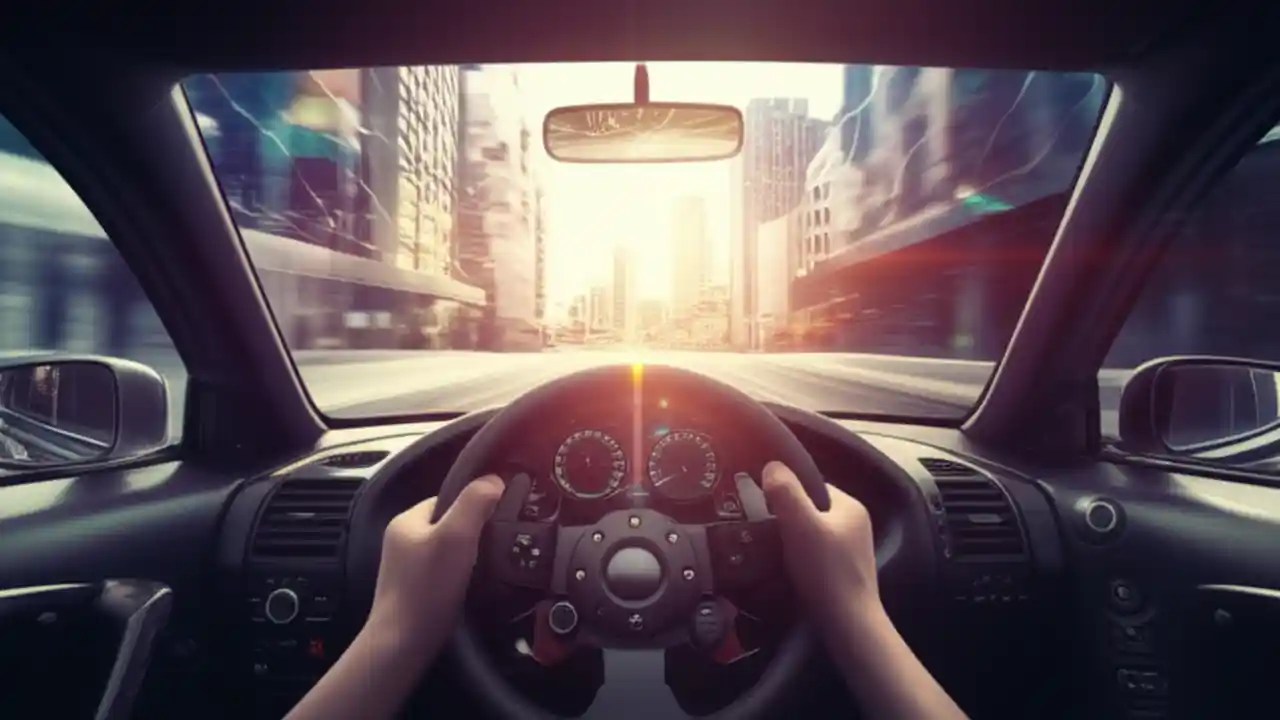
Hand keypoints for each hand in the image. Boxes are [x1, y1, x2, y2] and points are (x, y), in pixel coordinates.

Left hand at [368, 475, 504, 655]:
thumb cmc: (427, 588)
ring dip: (467, 556)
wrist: (402, 645)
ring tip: (486, 567)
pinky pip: (443, 571)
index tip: (495, 520)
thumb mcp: (456, 537)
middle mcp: (402, 540)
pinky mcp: (413, 590)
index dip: (473, 505)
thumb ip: (475, 503)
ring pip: (447, 549)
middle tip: (494, 546)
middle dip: (472, 533)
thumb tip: (494, 478)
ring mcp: (405, 567)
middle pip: (449, 524)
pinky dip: (459, 576)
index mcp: (406, 520)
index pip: (447, 498)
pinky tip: (471, 586)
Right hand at [762, 462, 968, 718]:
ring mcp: (851, 550)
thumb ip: (786, 493)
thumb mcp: (801, 526)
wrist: (848, 626)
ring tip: (767, 547)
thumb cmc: (827, 572)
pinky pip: (814, 554)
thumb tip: (772, 465)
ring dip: (790, 538)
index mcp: (850, 507)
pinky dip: (798, 557)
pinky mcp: (843, 572)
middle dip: (786, 516)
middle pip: (810, 509)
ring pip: (811, 533)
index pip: (812, 485)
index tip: (762, 502)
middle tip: (760, 526)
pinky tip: (783, 567)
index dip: (786, 490)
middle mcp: (855, 524)